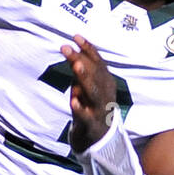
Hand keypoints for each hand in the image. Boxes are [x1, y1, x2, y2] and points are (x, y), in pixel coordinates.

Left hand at [63, 34, 117, 153]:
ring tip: (76, 66)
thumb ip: (80, 71)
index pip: (98, 62)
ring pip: (94, 92)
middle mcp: (105, 92)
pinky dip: (81, 108)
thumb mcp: (86, 86)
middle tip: (67, 48)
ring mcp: (100, 108)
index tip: (75, 36)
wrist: (100, 138)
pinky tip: (73, 101)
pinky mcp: (92, 124)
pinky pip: (87, 116)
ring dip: (85, 78)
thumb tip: (71, 50)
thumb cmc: (91, 106)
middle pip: (95, 74)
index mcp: (106, 81)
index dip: (88, 48)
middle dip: (82, 59)